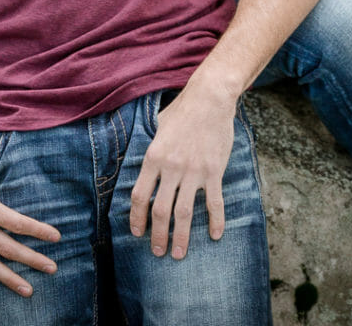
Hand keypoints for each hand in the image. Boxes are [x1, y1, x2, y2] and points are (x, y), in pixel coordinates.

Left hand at [129, 84, 235, 259]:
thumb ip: (153, 150)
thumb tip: (148, 167)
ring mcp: (193, 171)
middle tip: (158, 252)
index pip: (140, 195)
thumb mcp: (159, 128)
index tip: (137, 233)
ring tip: (179, 254)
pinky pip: (214, 202)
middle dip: (157, 235)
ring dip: (181, 236)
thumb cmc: (183, 111)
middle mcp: (171, 167)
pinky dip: (215, 221)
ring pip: (184, 213)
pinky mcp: (213, 171)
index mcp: (154, 157)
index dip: (136, 218)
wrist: (210, 99)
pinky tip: (215, 235)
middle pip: (160, 210)